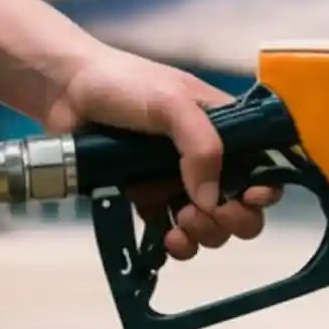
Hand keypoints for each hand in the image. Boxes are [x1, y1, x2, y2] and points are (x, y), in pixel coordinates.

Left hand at [42, 47, 281, 259]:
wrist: (65, 90)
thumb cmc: (123, 84)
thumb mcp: (171, 103)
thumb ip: (201, 147)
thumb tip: (211, 200)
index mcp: (224, 129)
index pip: (263, 165)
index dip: (264, 189)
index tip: (248, 197)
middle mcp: (206, 158)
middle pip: (242, 206)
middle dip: (233, 219)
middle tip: (208, 214)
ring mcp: (176, 181)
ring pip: (210, 225)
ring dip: (204, 234)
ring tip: (181, 224)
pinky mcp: (147, 199)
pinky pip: (173, 233)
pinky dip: (176, 245)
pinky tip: (166, 240)